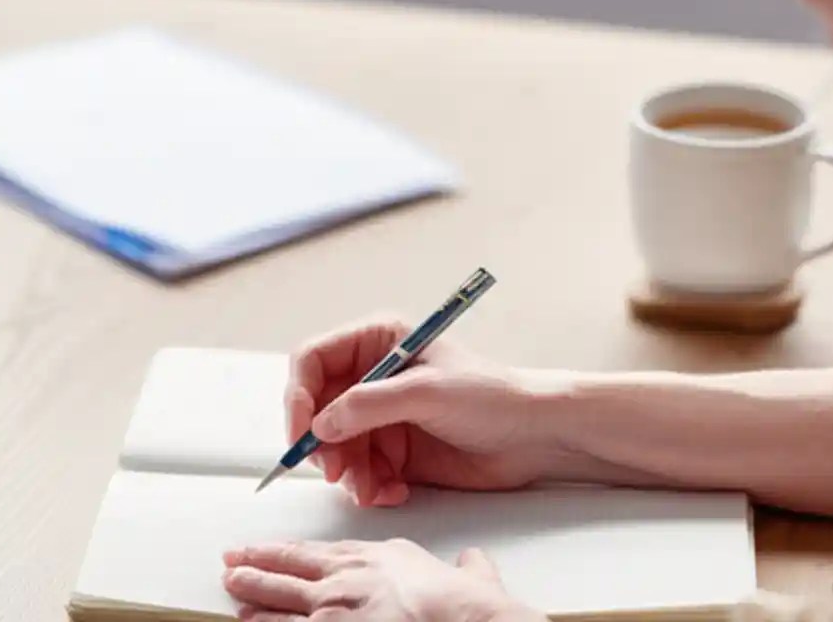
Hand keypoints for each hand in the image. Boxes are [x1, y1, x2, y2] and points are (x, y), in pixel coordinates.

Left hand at [223, 539, 546, 621]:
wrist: (459, 621)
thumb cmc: (460, 607)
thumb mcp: (466, 574)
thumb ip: (463, 567)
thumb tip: (472, 563)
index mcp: (370, 559)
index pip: (313, 551)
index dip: (282, 550)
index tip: (263, 548)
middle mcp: (342, 582)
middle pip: (285, 572)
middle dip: (253, 567)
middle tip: (231, 563)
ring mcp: (329, 615)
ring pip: (277, 605)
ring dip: (252, 600)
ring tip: (234, 597)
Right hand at [287, 316, 558, 505]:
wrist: (534, 436)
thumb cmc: (492, 396)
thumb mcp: (426, 393)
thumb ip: (368, 405)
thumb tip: (320, 425)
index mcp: (378, 340)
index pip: (312, 360)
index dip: (298, 396)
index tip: (302, 432)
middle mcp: (373, 375)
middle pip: (316, 408)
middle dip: (322, 444)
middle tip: (336, 471)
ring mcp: (382, 414)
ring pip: (334, 446)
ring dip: (348, 472)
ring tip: (373, 487)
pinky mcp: (393, 449)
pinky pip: (359, 470)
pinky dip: (368, 485)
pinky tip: (393, 491)